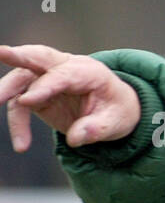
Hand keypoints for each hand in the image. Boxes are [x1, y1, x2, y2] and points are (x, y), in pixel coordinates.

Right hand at [0, 44, 141, 151]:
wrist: (113, 108)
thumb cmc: (116, 110)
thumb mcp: (116, 122)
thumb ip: (97, 129)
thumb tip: (76, 140)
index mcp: (89, 72)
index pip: (63, 76)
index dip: (45, 88)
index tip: (27, 101)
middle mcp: (66, 68)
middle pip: (39, 57)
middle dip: (18, 56)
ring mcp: (48, 77)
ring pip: (22, 79)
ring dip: (5, 92)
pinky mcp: (37, 92)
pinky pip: (21, 105)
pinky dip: (18, 124)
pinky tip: (22, 146)